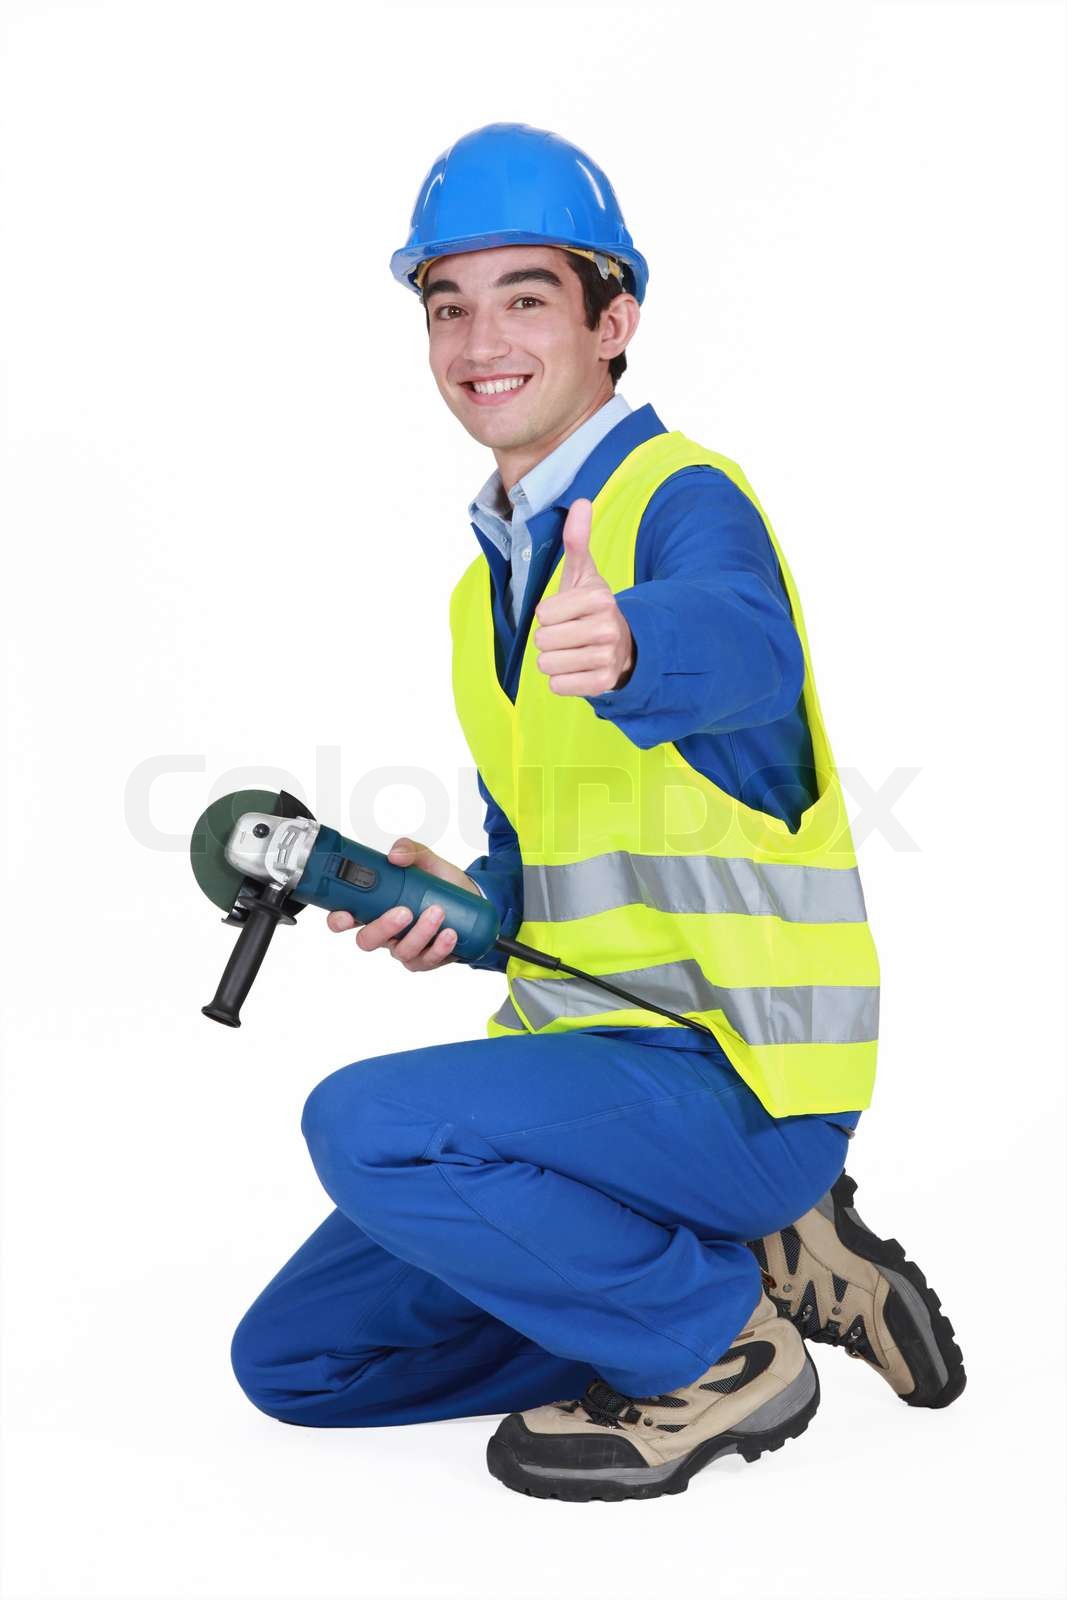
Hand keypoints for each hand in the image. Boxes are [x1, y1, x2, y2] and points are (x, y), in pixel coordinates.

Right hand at [327, 838, 477, 972]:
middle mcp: (385, 932)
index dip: (338, 920)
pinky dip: (439, 947)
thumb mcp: (427, 861)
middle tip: (404, 911)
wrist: (472, 900)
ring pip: (401, 951)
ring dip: (420, 933)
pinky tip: (450, 933)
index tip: (346, 914)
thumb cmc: (440, 883)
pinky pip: (428, 960)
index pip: (345, 918)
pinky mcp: (426, 960)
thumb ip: (410, 850)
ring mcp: (404, 948)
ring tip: (437, 912)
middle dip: (383, 928)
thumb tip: (395, 855)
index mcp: (375, 908)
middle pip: (368, 941)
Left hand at [533, 498, 635, 695]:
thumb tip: (581, 501)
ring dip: (553, 661)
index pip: (543, 613)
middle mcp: (607, 628)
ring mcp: (607, 658)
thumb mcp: (584, 575)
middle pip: (542, 641)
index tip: (568, 614)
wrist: (624, 647)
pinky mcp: (603, 684)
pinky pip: (558, 686)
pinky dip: (561, 681)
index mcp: (600, 598)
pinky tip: (577, 670)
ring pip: (547, 665)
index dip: (549, 615)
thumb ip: (577, 541)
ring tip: (572, 652)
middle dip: (549, 640)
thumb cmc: (593, 609)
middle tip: (569, 635)